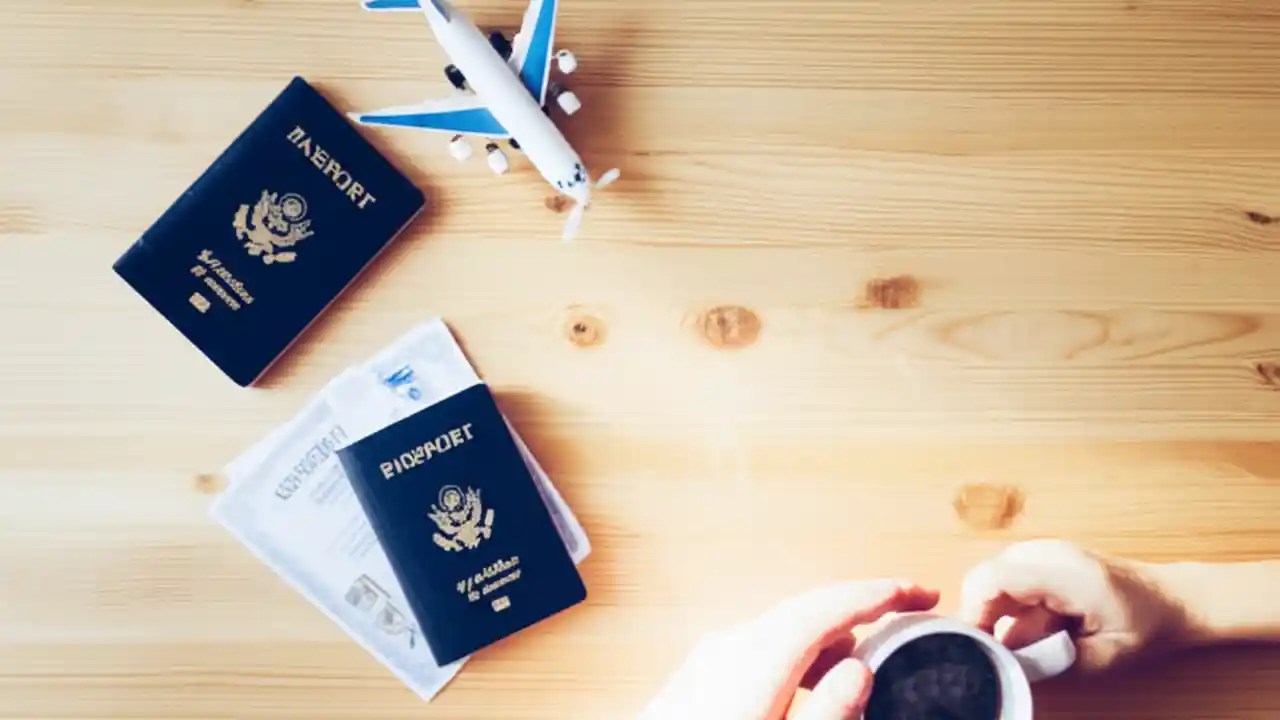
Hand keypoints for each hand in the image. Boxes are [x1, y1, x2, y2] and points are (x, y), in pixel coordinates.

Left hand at [639, 580, 939, 719]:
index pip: (825, 609)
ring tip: (871, 652)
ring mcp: (708, 660)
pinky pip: (760, 646)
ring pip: (783, 627)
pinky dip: (798, 650)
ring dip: (829, 633)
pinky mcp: (698, 677)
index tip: (917, 592)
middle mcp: (728, 648)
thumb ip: (826, 714)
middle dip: (860, 606)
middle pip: (806, 610)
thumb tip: (858, 671)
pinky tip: (812, 676)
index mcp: (754, 663)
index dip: (877, 595)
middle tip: (908, 608)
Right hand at [961, 540, 1189, 671]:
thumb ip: (1055, 662)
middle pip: (983, 578)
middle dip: (981, 616)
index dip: (973, 613)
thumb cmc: (1148, 625)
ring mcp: (1043, 551)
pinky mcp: (1041, 557)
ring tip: (1025, 641)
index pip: (993, 580)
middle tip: (996, 650)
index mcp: (1065, 575)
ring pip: (992, 580)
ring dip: (996, 613)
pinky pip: (1007, 580)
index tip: (976, 645)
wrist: (1173, 598)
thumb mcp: (1107, 655)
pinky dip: (1009, 607)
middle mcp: (1047, 553)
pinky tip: (1035, 626)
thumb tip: (1010, 665)